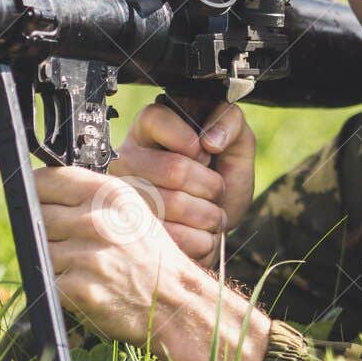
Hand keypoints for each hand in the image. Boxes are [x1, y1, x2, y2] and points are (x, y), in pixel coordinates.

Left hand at [34, 166, 269, 360]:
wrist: (176, 302)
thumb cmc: (151, 256)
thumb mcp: (129, 210)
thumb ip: (88, 196)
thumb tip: (39, 191)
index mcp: (109, 194)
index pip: (46, 180)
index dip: (37, 191)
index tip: (37, 199)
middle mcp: (97, 220)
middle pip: (37, 215)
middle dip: (43, 227)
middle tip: (67, 241)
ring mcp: (86, 255)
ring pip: (38, 248)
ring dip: (51, 258)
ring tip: (79, 266)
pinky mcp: (77, 289)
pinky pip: (44, 280)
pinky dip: (57, 284)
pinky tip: (81, 285)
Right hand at [111, 100, 255, 267]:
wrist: (216, 220)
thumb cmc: (221, 174)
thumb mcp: (234, 143)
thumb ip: (230, 122)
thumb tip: (211, 140)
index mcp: (148, 128)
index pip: (158, 121)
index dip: (193, 143)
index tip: (206, 155)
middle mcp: (128, 159)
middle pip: (174, 169)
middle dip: (211, 184)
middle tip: (215, 189)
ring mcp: (126, 197)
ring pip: (175, 205)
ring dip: (210, 215)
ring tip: (211, 213)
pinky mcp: (135, 233)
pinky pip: (174, 237)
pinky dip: (202, 239)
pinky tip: (200, 232)